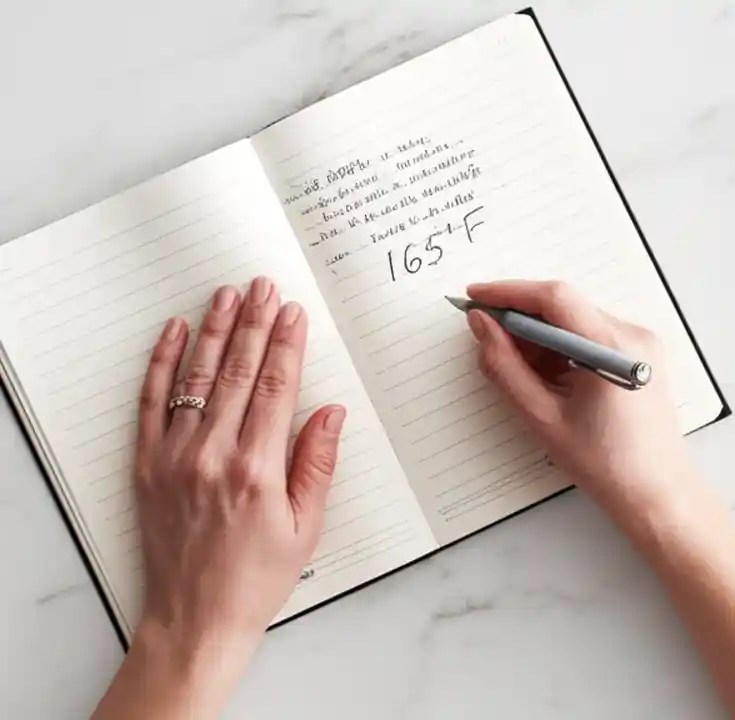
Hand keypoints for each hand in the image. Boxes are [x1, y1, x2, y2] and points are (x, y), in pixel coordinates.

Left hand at [97, 277, 345, 717]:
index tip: (293, 312)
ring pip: (195, 378)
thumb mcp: (306, 526)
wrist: (196, 617)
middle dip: (253, 324)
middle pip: (235, 373)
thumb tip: (329, 411)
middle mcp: (212, 455)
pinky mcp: (149, 465)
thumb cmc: (258, 577)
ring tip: (227, 295)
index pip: (274, 388)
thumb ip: (317, 463)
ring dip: (213, 332)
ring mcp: (175, 457)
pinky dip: (162, 364)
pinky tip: (174, 332)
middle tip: (263, 286)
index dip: (286, 345)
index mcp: (257, 469)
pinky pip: (153, 403)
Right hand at [464, 280, 692, 518]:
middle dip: (522, 320)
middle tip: (489, 342)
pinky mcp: (640, 355)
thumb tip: (482, 327)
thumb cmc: (608, 465)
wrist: (656, 492)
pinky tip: (548, 379)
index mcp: (612, 347)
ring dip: (542, 338)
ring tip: (521, 373)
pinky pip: (592, 336)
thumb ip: (505, 366)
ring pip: (576, 321)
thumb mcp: (542, 417)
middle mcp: (632, 336)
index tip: (476, 298)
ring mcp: (641, 344)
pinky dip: (563, 349)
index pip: (554, 298)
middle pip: (565, 306)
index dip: (508, 293)